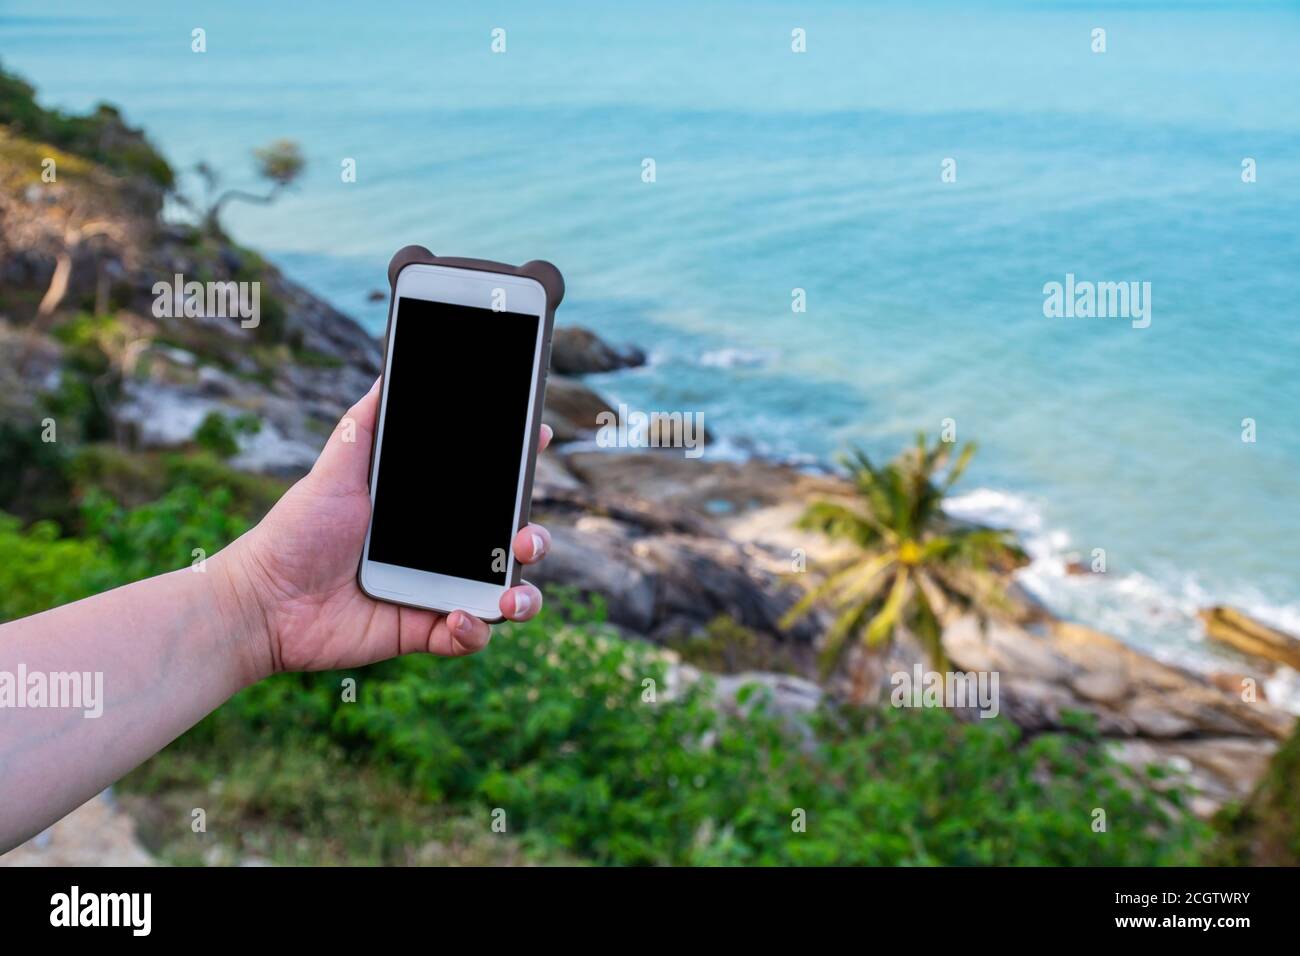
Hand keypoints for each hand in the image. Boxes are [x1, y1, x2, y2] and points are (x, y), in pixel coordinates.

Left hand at [216, 377, 552, 681]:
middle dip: (533, 539)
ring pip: (504, 595)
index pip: (486, 486)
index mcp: (427, 509)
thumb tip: (386, 372)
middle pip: (509, 543)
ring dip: (523, 596)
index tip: (537, 438)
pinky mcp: (424, 632)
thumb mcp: (334, 469)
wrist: (262, 601)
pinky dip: (475, 630)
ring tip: (510, 595)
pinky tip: (459, 618)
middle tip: (525, 538)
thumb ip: (364, 426)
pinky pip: (470, 636)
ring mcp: (436, 591)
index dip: (518, 466)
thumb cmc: (294, 532)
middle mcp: (440, 549)